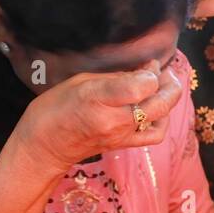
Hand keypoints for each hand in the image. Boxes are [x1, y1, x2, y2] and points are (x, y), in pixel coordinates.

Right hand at [12, 61, 182, 170]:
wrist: (43, 148)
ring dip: (168, 101)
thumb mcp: (79, 82)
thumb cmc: (54, 109)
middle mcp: (115, 120)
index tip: (148, 65)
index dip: (152, 73)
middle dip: (170, 84)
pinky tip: (156, 109)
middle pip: (160, 103)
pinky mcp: (125, 146)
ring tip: (162, 88)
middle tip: (164, 72)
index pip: (142, 86)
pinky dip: (163, 120)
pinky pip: (155, 135)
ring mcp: (122, 136)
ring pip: (162, 119)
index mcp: (98, 98)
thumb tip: (145, 71)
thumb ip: (115, 77)